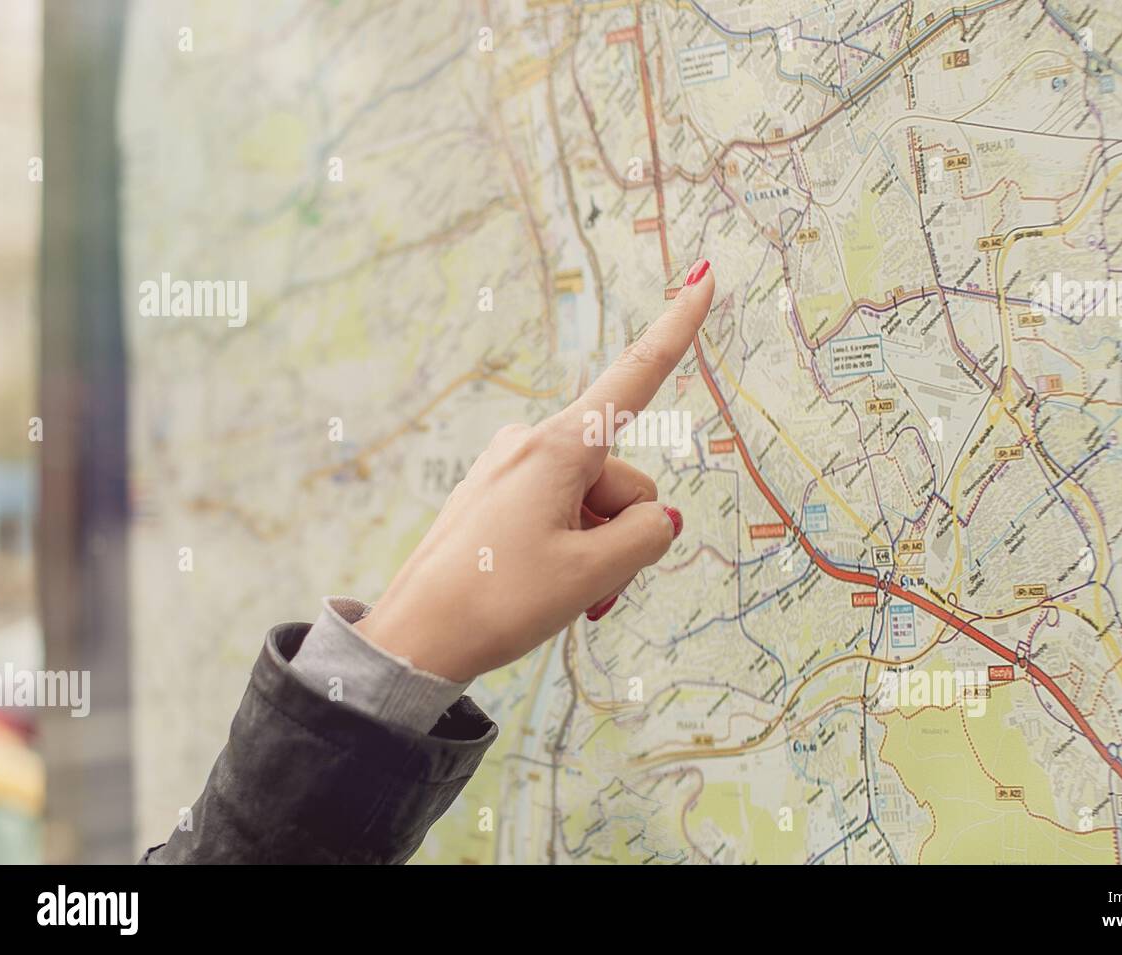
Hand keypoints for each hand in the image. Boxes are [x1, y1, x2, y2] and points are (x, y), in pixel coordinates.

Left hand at [355, 259, 715, 681]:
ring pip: (593, 502)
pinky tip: (545, 588)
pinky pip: (557, 513)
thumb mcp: (593, 575)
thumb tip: (656, 518)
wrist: (414, 639)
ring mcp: (510, 469)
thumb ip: (645, 537)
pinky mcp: (495, 495)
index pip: (636, 378)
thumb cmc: (500, 601)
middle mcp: (533, 445)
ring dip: (596, 550)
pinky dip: (569, 550)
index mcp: (560, 448)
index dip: (678, 329)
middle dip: (624, 532)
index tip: (706, 277)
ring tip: (566, 596)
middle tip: (593, 588)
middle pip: (622, 478)